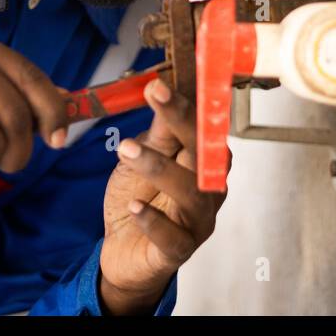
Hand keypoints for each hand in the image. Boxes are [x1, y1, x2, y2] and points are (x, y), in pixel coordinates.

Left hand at [98, 76, 228, 313]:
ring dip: (159, 168)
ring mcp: (197, 222)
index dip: (185, 105)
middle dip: (181, 123)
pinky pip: (173, 238)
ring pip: (191, 193)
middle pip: (205, 155)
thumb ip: (157, 133)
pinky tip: (135, 206)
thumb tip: (160, 89)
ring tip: (127, 150)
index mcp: (204, 162)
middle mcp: (209, 190)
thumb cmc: (141, 197)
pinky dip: (154, 221)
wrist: (125, 250)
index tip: (159, 84)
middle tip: (155, 99)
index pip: (202, 128)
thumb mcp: (143, 159)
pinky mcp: (179, 251)